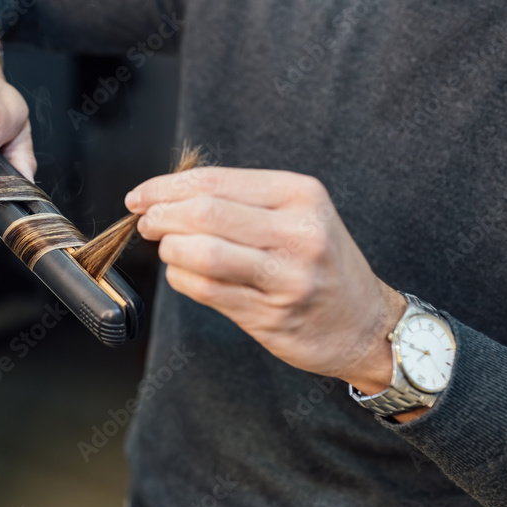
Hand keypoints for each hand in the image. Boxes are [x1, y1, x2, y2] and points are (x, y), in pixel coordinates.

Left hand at [126, 167, 407, 391]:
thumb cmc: (322, 263)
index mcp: (301, 195)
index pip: (215, 181)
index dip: (165, 188)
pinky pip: (205, 290)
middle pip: (204, 214)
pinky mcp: (270, 314)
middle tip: (147, 222)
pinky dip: (181, 279)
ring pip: (201, 253)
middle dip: (161, 216)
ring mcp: (286, 277)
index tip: (139, 196)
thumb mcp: (297, 214)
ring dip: (169, 250)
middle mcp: (298, 233)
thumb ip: (239, 200)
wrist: (366, 325)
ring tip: (167, 249)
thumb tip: (166, 195)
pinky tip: (184, 275)